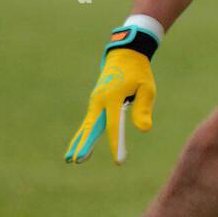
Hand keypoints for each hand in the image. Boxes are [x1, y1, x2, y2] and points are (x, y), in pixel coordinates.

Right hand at [64, 27, 158, 164]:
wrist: (125, 55)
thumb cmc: (139, 73)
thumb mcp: (147, 88)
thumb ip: (144, 108)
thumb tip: (144, 129)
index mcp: (113, 96)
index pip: (114, 125)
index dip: (116, 144)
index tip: (118, 161)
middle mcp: (100, 99)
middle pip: (91, 126)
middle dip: (84, 144)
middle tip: (76, 160)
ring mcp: (95, 101)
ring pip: (87, 125)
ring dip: (79, 141)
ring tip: (70, 159)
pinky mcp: (95, 102)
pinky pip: (89, 121)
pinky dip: (83, 133)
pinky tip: (78, 145)